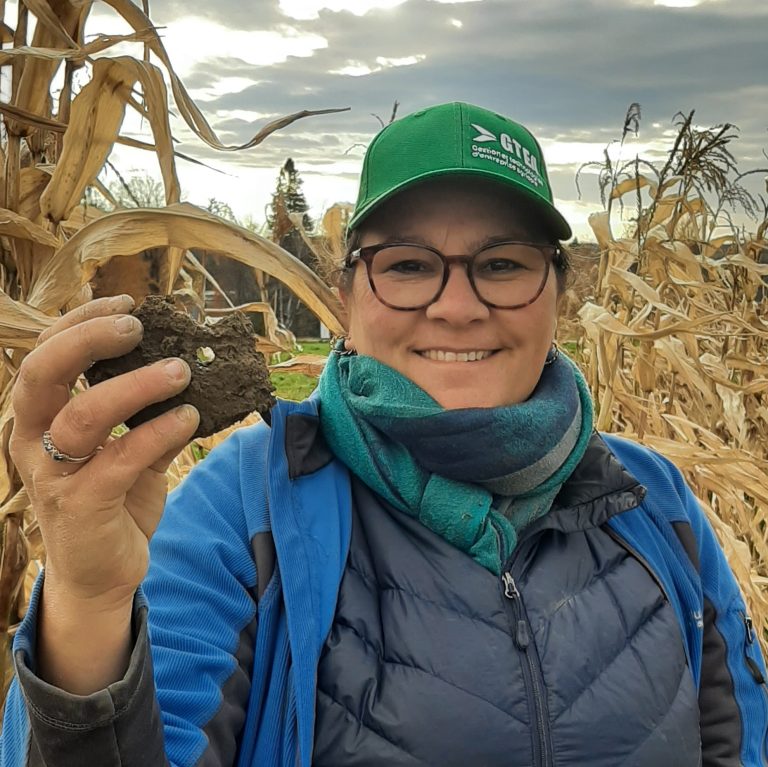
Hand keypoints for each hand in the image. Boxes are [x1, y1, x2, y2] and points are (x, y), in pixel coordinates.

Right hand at [10, 295, 199, 608]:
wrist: (103, 573)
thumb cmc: (114, 501)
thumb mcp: (133, 449)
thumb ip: (151, 414)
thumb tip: (188, 369)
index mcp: (40, 419)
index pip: (46, 354)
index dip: (81, 320)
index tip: (127, 301)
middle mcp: (33, 442)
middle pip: (42, 373)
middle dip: (88, 339)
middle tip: (136, 325)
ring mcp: (53, 476)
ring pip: (84, 415)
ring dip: (136, 385)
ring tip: (181, 370)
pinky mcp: (81, 506)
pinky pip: (119, 459)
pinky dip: (158, 433)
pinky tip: (190, 418)